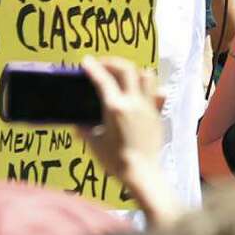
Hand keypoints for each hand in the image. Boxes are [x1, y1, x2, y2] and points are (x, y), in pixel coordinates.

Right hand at [76, 55, 165, 183]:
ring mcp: (147, 106)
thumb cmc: (115, 160)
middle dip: (113, 62)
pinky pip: (156, 92)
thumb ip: (85, 130)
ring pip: (146, 76)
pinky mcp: (156, 113)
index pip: (103, 80)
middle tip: (102, 64)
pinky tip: (140, 92)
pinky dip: (147, 87)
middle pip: (126, 69)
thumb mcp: (95, 144)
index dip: (93, 67)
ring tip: (122, 75)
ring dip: (133, 70)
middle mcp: (133, 102)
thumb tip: (78, 124)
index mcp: (115, 108)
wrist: (142, 173)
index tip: (86, 60)